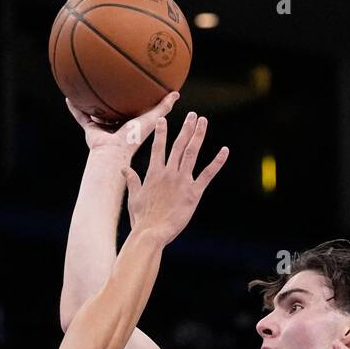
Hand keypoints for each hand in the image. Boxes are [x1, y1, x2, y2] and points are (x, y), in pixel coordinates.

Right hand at [66, 91, 179, 158]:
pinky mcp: (90, 131)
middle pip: (115, 112)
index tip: (134, 89)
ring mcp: (103, 129)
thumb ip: (163, 107)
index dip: (134, 101)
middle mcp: (117, 127)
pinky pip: (81, 117)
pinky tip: (70, 96)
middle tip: (111, 86)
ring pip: (96, 114)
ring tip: (87, 89)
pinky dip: (75, 108)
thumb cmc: (134, 138)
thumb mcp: (150, 119)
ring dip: (92, 104)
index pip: (134, 111)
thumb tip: (175, 93)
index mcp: (132, 125)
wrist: (113, 151)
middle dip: (114, 102)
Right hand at [123, 111, 227, 245]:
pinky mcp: (194, 193)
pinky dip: (217, 162)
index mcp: (154, 173)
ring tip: (203, 122)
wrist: (151, 232)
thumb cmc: (141, 218)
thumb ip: (132, 180)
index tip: (164, 120)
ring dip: (198, 135)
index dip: (161, 132)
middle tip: (193, 115)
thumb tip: (125, 169)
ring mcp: (182, 181)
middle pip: (179, 145)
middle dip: (186, 128)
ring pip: (192, 152)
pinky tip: (224, 151)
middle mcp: (169, 173)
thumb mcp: (134, 197)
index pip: (158, 147)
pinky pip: (207, 174)